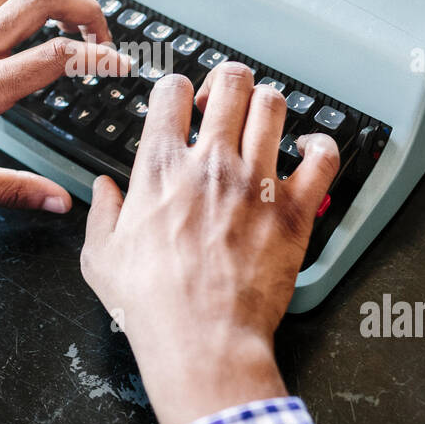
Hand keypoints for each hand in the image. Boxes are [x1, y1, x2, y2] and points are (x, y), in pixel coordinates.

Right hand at [80, 62, 339, 423]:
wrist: (202, 341)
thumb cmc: (152, 305)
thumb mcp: (102, 258)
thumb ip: (102, 214)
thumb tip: (103, 190)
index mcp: (161, 168)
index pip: (172, 91)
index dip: (177, 89)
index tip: (181, 103)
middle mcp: (212, 164)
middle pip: (231, 82)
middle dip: (228, 82)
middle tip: (226, 103)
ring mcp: (257, 182)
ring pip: (274, 106)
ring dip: (268, 105)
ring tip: (262, 122)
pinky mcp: (295, 210)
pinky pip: (322, 157)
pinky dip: (320, 146)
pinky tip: (308, 152)